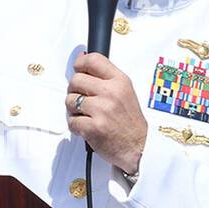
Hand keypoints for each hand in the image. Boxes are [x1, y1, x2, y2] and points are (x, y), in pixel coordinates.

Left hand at [66, 52, 147, 173]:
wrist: (139, 148)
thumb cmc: (130, 122)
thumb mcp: (125, 92)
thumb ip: (105, 78)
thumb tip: (83, 59)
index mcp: (120, 81)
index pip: (93, 60)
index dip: (80, 64)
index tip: (78, 69)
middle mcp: (111, 93)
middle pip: (76, 80)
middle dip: (75, 90)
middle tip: (83, 99)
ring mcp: (101, 110)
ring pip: (70, 100)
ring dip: (74, 109)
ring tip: (87, 115)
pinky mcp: (92, 127)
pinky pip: (71, 121)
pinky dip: (76, 126)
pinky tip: (87, 127)